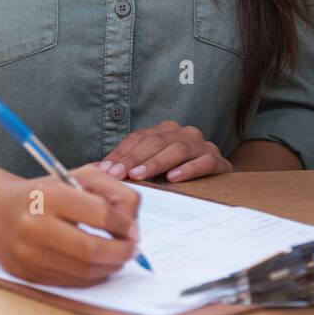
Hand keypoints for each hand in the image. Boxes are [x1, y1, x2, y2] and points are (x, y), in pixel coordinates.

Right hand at [0, 164, 141, 286]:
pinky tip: (98, 265)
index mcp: (48, 195)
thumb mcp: (75, 177)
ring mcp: (28, 254)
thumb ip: (111, 190)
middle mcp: (34, 226)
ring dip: (110, 266)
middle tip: (133, 248)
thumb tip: (132, 224)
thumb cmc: (43, 193)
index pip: (99, 213)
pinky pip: (71, 282)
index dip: (124, 224)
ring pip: (84, 271)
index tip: (133, 228)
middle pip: (92, 249)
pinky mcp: (28, 275)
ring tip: (118, 256)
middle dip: (122, 252)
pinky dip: (92, 276)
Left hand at [93, 120, 232, 183]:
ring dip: (156, 163)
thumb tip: (94, 168)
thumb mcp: (151, 167)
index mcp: (166, 131)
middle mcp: (184, 133)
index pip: (139, 138)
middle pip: (156, 141)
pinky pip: (204, 161)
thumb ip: (127, 166)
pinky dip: (188, 169)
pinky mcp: (219, 161)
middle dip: (133, 159)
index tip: (105, 169)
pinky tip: (174, 178)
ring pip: (178, 149)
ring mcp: (202, 145)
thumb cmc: (178, 174)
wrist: (220, 183)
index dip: (121, 153)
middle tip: (117, 175)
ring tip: (140, 176)